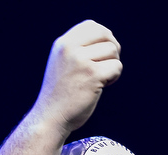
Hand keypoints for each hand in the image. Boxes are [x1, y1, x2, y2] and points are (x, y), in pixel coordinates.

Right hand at [32, 20, 122, 135]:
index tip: (103, 53)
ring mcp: (81, 61)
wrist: (51, 116)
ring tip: (101, 78)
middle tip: (107, 65)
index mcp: (63, 43)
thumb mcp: (63, 63)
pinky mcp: (92, 75)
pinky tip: (103, 86)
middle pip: (106, 35)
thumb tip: (108, 39)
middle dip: (113, 49)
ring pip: (113, 52)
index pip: (92, 25)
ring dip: (113, 66)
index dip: (104, 37)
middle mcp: (71, 48)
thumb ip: (78, 49)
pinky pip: (116, 67)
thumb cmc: (61, 94)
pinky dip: (114, 77)